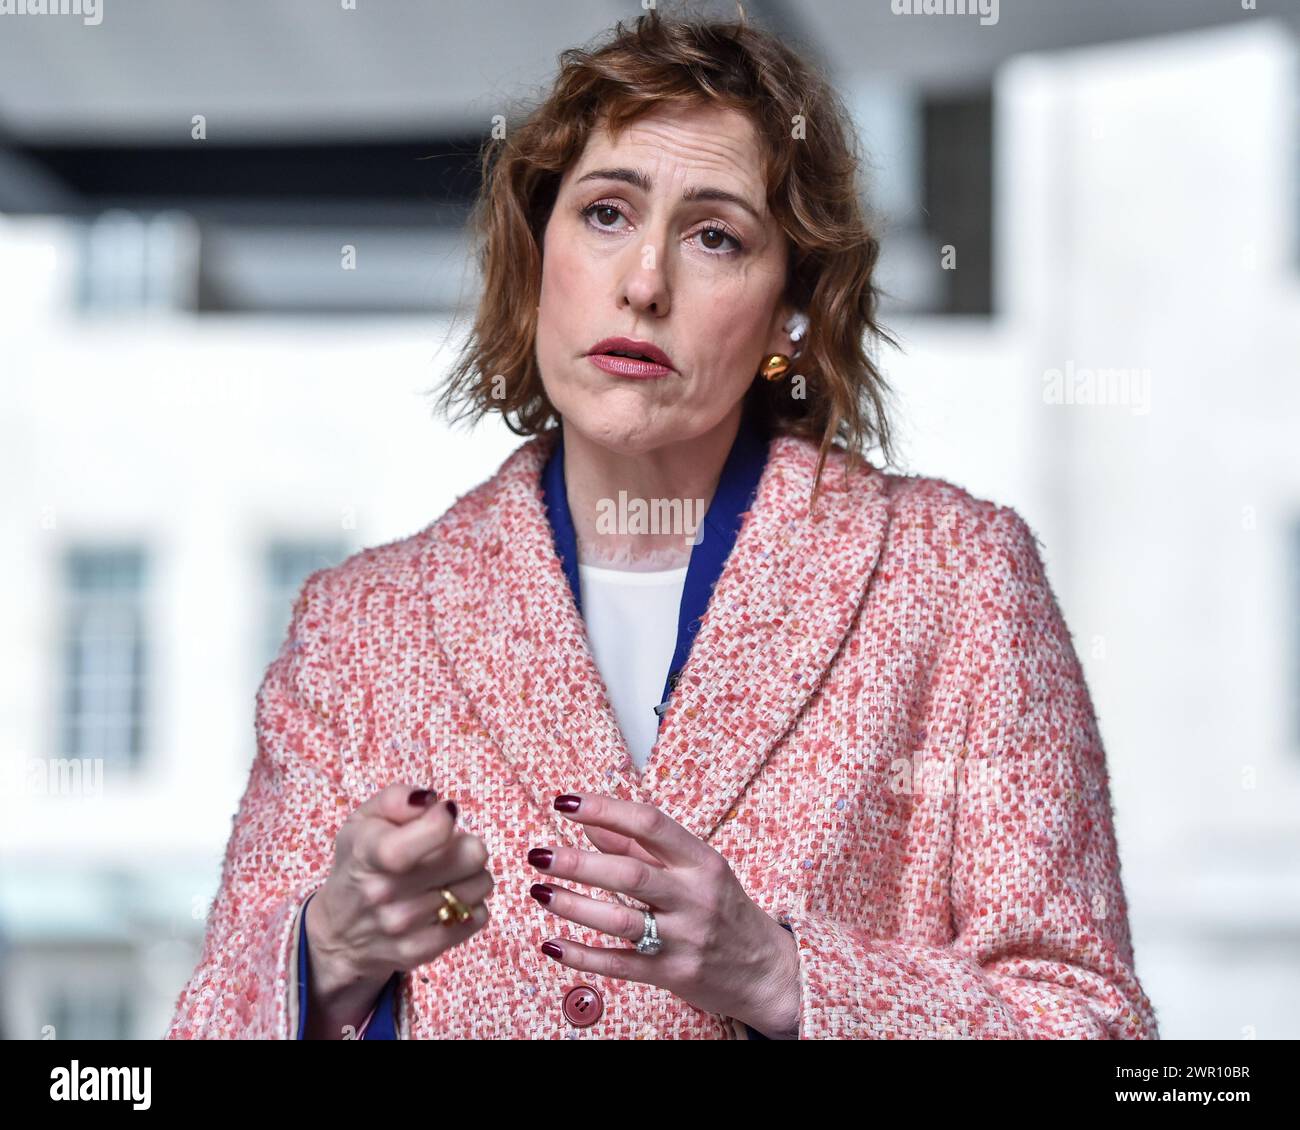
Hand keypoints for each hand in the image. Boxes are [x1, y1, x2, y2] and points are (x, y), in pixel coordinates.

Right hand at [309, 784, 493, 995]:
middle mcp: (385, 891)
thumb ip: (396, 799)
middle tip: (448, 849)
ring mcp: (404, 925)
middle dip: (466, 845)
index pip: (430, 833)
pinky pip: (477, 917)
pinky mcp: (421, 951)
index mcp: (370, 852)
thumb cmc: (359, 863)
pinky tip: (445, 901)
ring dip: (471, 875)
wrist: (336, 933)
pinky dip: (469, 905)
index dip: (447, 819)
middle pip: (471, 855)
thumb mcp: (364, 820)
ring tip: (445, 876)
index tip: (443, 814)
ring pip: (480, 885)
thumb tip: (432, 802)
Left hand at [526, 792, 800, 1037]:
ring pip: (621, 921)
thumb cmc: (725, 910)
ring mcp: (684, 939)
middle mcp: (694, 897)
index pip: (650, 825)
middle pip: (629, 874)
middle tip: (539, 854)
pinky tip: (552, 945)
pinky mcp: (673, 975)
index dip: (605, 810)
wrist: (767, 971)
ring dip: (574, 906)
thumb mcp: (695, 869)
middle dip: (578, 863)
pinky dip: (582, 957)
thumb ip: (640, 846)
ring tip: (539, 892)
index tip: (566, 803)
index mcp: (701, 861)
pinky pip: (620, 965)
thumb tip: (590, 822)